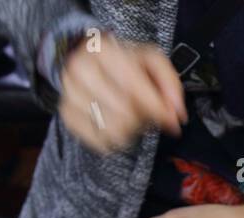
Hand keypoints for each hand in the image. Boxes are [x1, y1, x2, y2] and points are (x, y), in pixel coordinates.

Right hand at [59, 36, 185, 152]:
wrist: (89, 62)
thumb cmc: (124, 63)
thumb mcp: (151, 61)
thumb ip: (169, 83)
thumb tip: (177, 115)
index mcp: (102, 49)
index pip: (133, 86)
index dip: (156, 108)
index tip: (172, 121)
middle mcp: (80, 69)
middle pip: (123, 113)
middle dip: (142, 118)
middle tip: (144, 112)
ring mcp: (70, 93)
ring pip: (111, 131)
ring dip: (129, 130)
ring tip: (130, 116)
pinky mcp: (67, 115)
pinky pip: (98, 141)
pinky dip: (113, 138)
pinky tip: (115, 123)